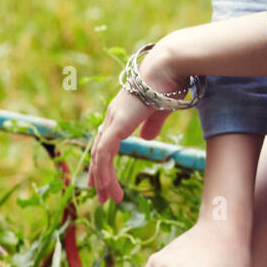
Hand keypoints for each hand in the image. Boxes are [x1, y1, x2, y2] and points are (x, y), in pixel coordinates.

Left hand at [87, 40, 189, 204]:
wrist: (168, 68)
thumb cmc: (168, 84)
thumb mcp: (160, 110)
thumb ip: (151, 124)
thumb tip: (146, 138)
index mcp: (122, 111)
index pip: (107, 140)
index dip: (104, 160)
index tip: (103, 177)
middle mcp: (113, 115)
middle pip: (98, 150)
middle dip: (98, 174)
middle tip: (101, 195)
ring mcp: (113, 119)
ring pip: (99, 156)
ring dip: (103, 179)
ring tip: (109, 199)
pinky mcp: (117, 124)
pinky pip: (105, 154)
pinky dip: (105, 172)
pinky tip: (109, 187)